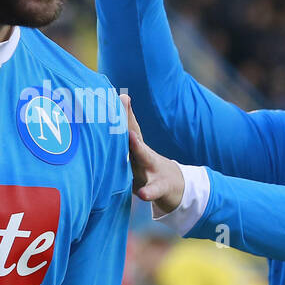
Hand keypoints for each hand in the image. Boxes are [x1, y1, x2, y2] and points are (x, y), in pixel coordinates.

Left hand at [120, 94, 183, 214]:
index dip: (118, 108)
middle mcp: (143, 154)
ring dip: (138, 148)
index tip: (110, 91)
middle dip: (128, 117)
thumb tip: (112, 107)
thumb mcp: (134, 151)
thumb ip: (124, 133)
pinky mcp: (160, 188)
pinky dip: (148, 191)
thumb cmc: (146, 166)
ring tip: (132, 137)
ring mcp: (152, 169)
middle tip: (121, 100)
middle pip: (135, 133)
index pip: (125, 124)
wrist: (174, 186)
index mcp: (134, 146)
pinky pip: (153, 190)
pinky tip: (143, 193)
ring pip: (144, 158)